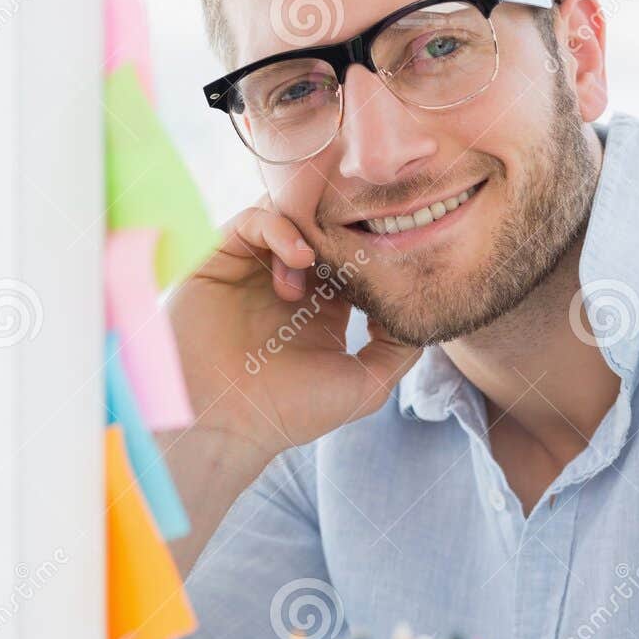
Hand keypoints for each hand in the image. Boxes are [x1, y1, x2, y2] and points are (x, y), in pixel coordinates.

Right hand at [169, 196, 420, 466]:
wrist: (223, 419)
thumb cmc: (290, 412)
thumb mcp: (366, 386)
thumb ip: (399, 349)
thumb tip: (417, 309)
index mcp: (322, 311)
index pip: (352, 259)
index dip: (371, 251)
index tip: (390, 254)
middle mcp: (289, 285)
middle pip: (323, 233)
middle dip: (343, 232)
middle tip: (359, 242)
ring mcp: (254, 269)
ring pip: (290, 218)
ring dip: (311, 233)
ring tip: (317, 263)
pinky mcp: (222, 257)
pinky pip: (254, 219)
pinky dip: (280, 227)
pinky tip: (299, 257)